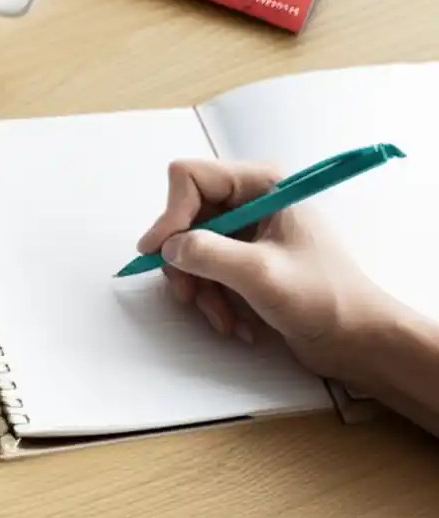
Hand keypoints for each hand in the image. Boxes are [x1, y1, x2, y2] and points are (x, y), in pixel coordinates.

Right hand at [138, 159, 403, 384]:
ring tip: (222, 319)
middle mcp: (251, 200)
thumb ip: (207, 254)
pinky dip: (213, 299)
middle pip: (185, 217)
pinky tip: (235, 323)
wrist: (357, 340)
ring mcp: (247, 231)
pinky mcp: (245, 260)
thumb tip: (166, 248)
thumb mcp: (260, 274)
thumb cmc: (322, 299)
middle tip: (189, 295)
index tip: (160, 253)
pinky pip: (206, 271)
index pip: (190, 178)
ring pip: (191, 249)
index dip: (170, 214)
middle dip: (185, 262)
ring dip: (200, 288)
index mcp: (262, 185)